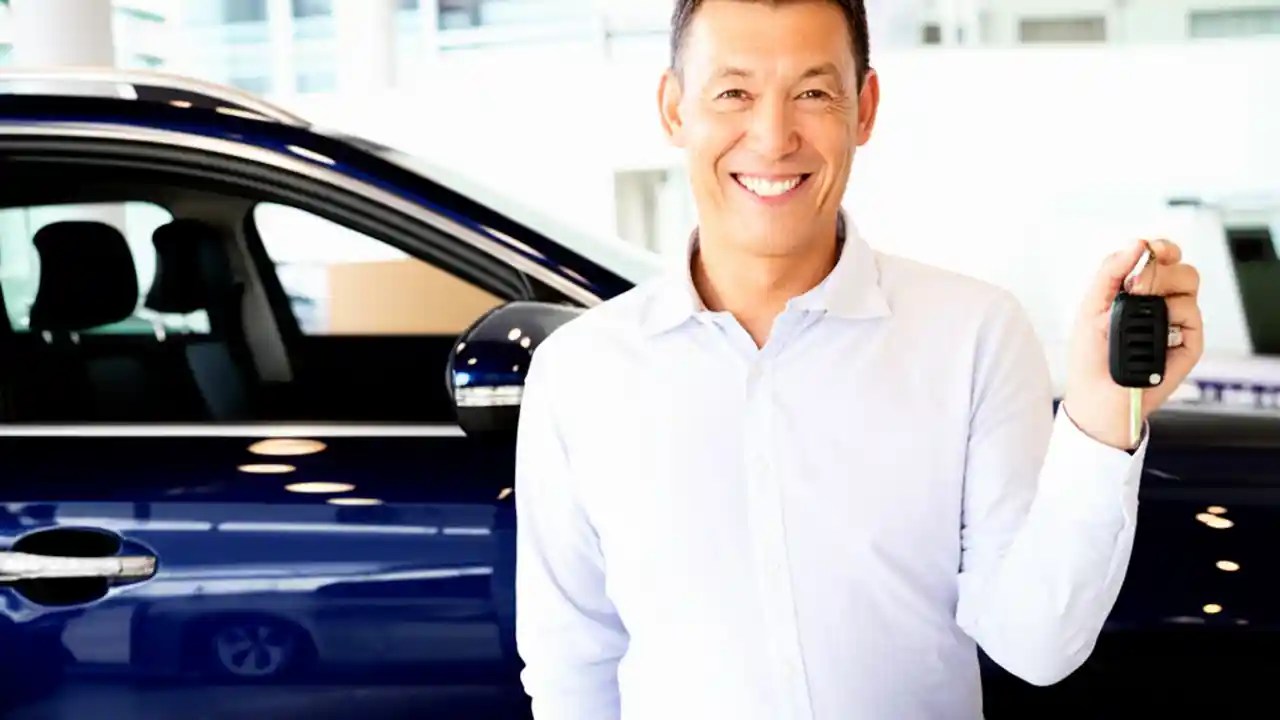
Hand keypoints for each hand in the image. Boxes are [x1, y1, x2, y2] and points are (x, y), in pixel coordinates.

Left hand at [1060, 238, 1203, 449]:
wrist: (1098, 395)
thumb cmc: (1090, 356)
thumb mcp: (1090, 307)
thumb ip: (1111, 271)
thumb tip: (1135, 244)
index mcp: (1137, 292)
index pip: (1161, 259)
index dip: (1162, 249)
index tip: (1155, 248)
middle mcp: (1161, 304)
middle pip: (1181, 268)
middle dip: (1160, 271)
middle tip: (1139, 289)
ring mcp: (1177, 322)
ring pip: (1190, 285)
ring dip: (1164, 291)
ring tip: (1142, 315)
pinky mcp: (1189, 342)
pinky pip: (1193, 316)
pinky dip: (1174, 319)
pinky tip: (1156, 335)